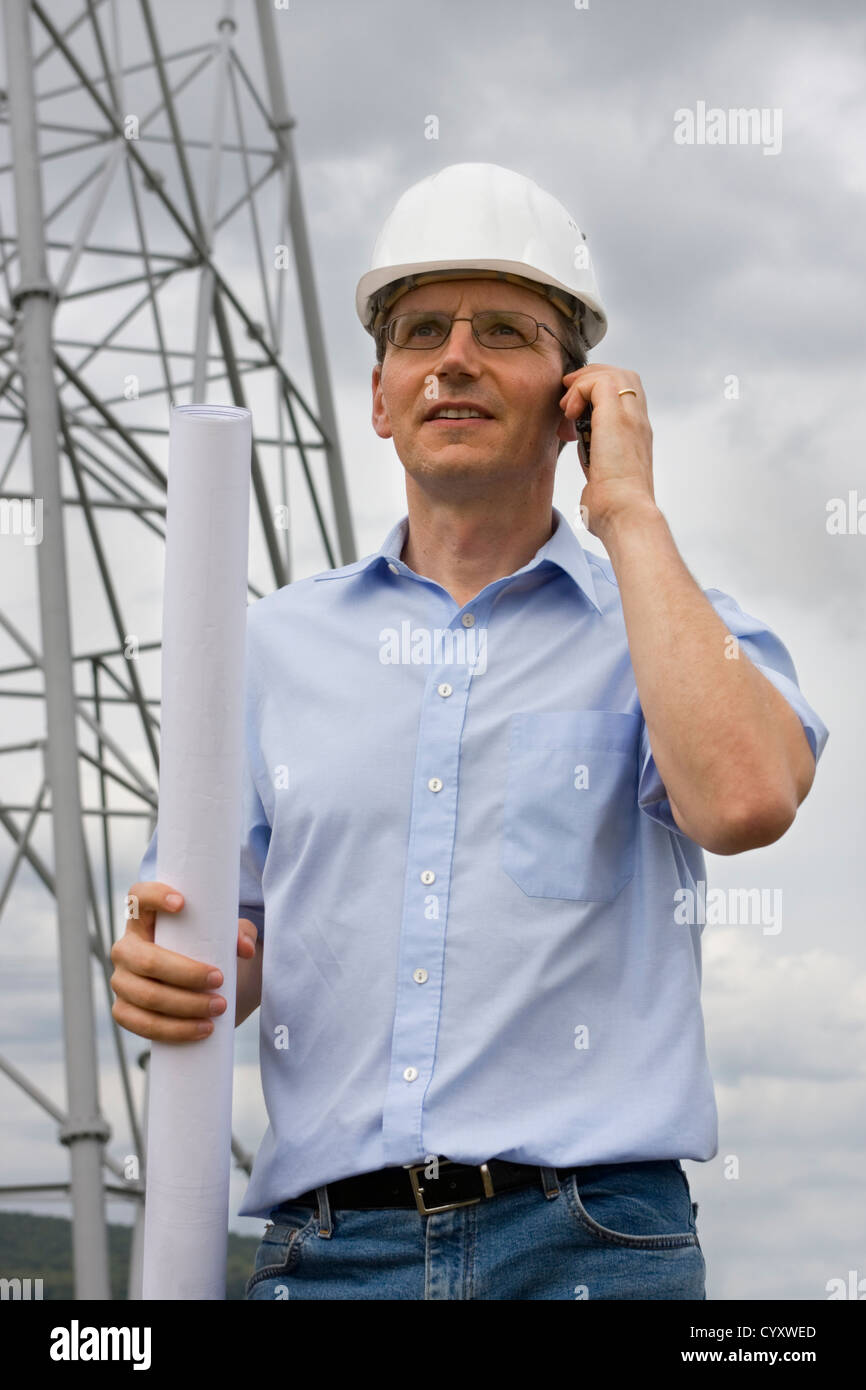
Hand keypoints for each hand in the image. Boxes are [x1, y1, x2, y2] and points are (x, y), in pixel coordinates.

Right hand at [110, 881, 257, 1042]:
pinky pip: (142, 1024)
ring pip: (147, 995)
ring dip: (185, 1006)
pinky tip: (201, 1030)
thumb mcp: (226, 936)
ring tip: (219, 1007)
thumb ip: (239, 934)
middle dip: (186, 973)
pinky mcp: (123, 1011)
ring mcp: (121, 981)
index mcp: (144, 920)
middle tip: (220, 980)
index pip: (138, 897)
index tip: (183, 903)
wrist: (201, 990)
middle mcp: (125, 948)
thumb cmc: (210, 951)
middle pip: (147, 959)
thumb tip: (244, 949)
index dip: (154, 897)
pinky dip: (174, 1030)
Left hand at [559, 364, 656, 539]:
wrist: (624, 514)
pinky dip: (578, 392)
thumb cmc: (613, 510)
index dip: (596, 396)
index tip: (572, 417)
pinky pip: (597, 382)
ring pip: (611, 372)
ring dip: (582, 384)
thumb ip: (600, 478)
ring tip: (567, 410)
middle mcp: (638, 422)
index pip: (624, 395)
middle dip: (589, 381)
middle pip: (622, 376)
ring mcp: (631, 416)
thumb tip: (590, 494)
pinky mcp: (617, 416)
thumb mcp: (605, 486)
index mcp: (637, 436)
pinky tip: (569, 416)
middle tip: (568, 405)